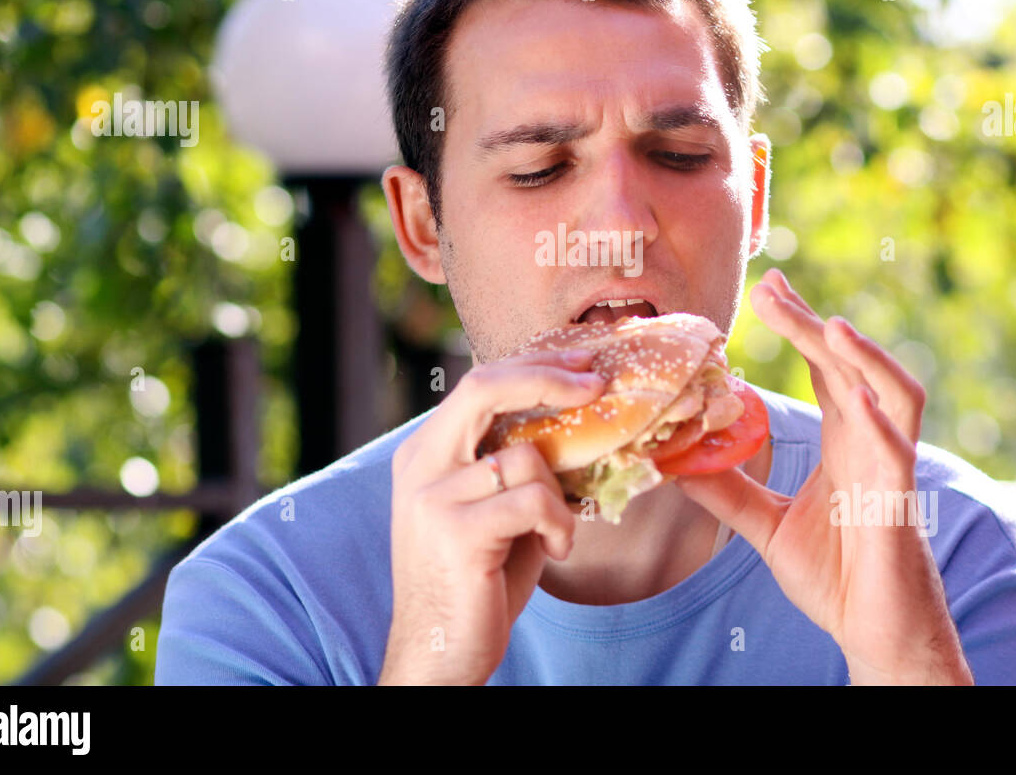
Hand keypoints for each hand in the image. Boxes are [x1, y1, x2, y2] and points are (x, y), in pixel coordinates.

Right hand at [378, 348, 603, 684]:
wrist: (439, 653)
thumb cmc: (479, 581)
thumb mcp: (496, 510)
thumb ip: (516, 465)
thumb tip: (580, 420)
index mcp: (426, 452)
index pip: (480, 383)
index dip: (534, 364)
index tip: (582, 361)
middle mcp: (421, 464)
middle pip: (484, 387)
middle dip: (547, 376)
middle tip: (595, 384)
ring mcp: (431, 496)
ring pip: (525, 456)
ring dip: (561, 495)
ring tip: (556, 532)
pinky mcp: (454, 531)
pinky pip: (533, 500)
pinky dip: (558, 524)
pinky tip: (553, 550)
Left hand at [675, 268, 972, 683]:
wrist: (874, 633)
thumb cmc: (836, 576)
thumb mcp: (766, 526)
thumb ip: (728, 491)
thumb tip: (674, 463)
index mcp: (846, 442)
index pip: (825, 369)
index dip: (801, 327)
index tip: (769, 289)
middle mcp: (873, 444)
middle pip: (848, 369)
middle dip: (812, 325)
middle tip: (771, 289)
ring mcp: (890, 470)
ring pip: (894, 395)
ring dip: (863, 358)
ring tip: (828, 325)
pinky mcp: (899, 506)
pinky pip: (896, 455)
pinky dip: (881, 424)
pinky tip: (859, 399)